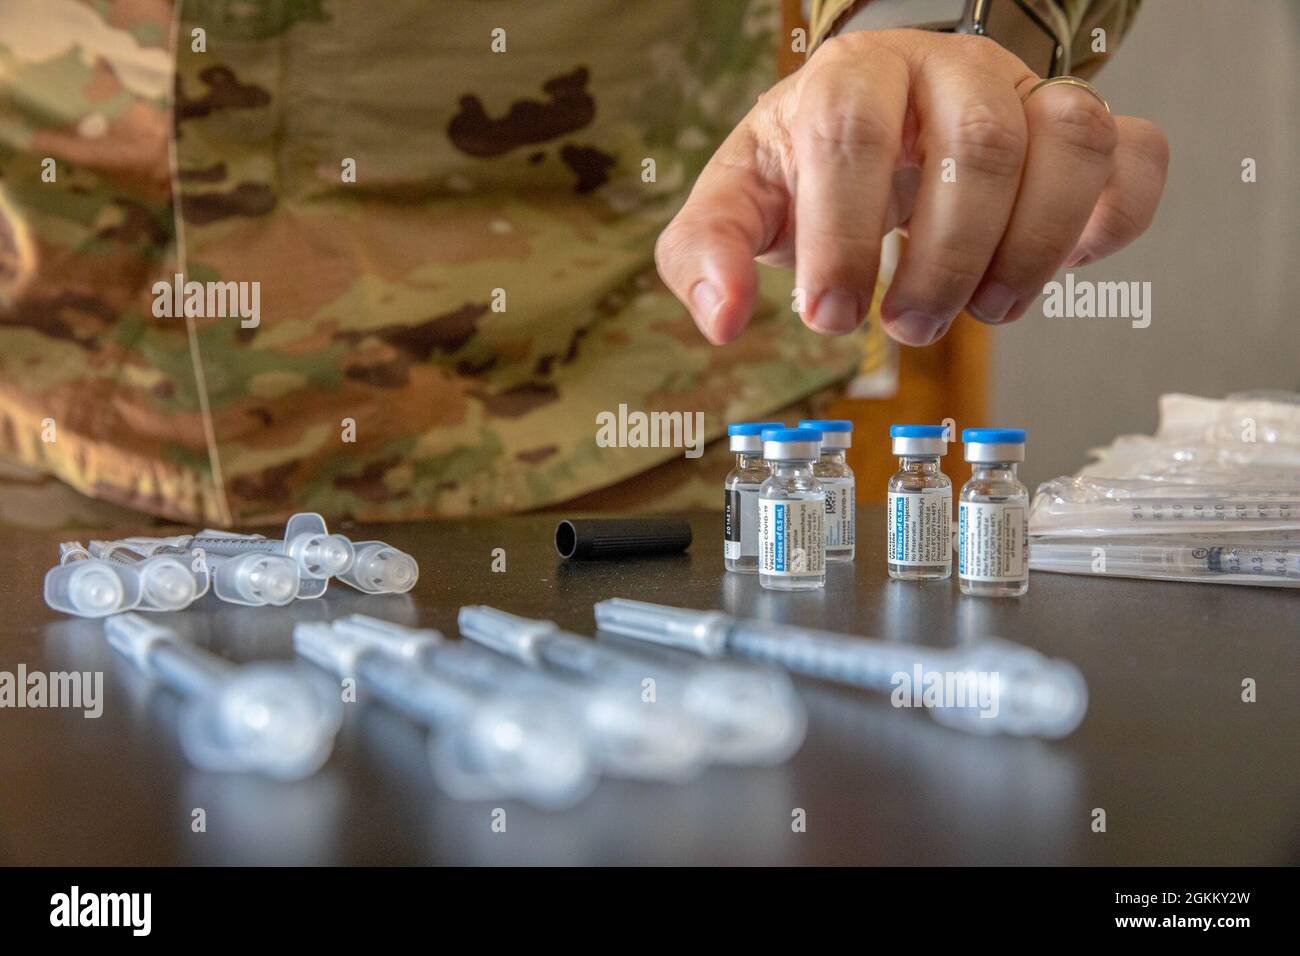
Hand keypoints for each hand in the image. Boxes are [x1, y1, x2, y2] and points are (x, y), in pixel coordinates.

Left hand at [655, 30, 1168, 345]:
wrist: (868, 129)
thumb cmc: (807, 165)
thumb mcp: (740, 201)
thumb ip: (707, 252)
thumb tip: (720, 320)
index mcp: (851, 76)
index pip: (853, 141)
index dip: (844, 237)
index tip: (833, 317)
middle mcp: (948, 68)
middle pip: (976, 146)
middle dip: (944, 259)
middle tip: (909, 326)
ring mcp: (1023, 92)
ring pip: (1068, 143)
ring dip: (1032, 248)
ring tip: (986, 309)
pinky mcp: (1077, 128)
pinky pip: (1135, 155)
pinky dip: (1115, 219)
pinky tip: (1065, 264)